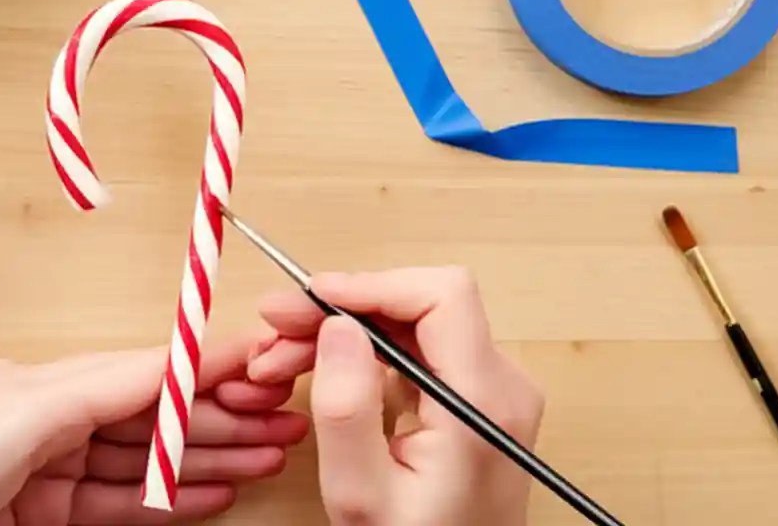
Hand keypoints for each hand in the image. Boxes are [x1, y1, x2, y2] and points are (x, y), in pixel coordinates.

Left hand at [0, 336, 308, 525]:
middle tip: (281, 421)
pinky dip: (170, 499)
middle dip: (218, 418)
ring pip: (143, 465)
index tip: (260, 361)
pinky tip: (213, 492)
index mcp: (31, 385)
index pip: (136, 371)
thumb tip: (169, 360)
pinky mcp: (40, 523)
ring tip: (265, 457)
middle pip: (148, 418)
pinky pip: (121, 505)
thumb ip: (99, 389)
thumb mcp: (15, 418)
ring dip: (206, 459)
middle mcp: (40, 424)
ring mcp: (41, 477)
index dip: (200, 368)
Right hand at [247, 269, 543, 525]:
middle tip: (275, 331)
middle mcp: (502, 385)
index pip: (442, 296)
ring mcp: (492, 390)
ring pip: (411, 323)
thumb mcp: (360, 494)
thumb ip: (346, 408)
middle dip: (342, 309)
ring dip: (344, 330)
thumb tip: (337, 325)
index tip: (309, 299)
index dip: (371, 284)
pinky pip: (416, 349)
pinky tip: (316, 370)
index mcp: (483, 402)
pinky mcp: (474, 398)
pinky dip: (364, 352)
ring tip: (280, 359)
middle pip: (420, 304)